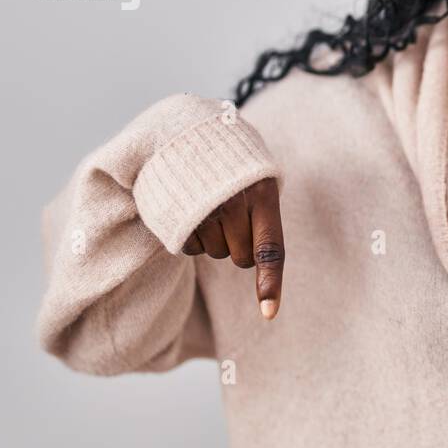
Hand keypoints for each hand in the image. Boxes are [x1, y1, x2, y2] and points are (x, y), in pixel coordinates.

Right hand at [181, 176, 284, 319]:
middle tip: (233, 214)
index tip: (268, 313)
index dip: (271, 282)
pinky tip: (191, 210)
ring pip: (217, 253)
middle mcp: (234, 203)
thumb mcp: (258, 180)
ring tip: (210, 204)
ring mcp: (203, 210)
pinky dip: (193, 236)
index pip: (270, 249)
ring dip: (215, 237)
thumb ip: (264, 215)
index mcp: (263, 193)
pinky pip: (191, 248)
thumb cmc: (233, 164)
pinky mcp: (177, 216)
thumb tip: (260, 263)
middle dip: (240, 245)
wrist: (188, 133)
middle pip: (243, 258)